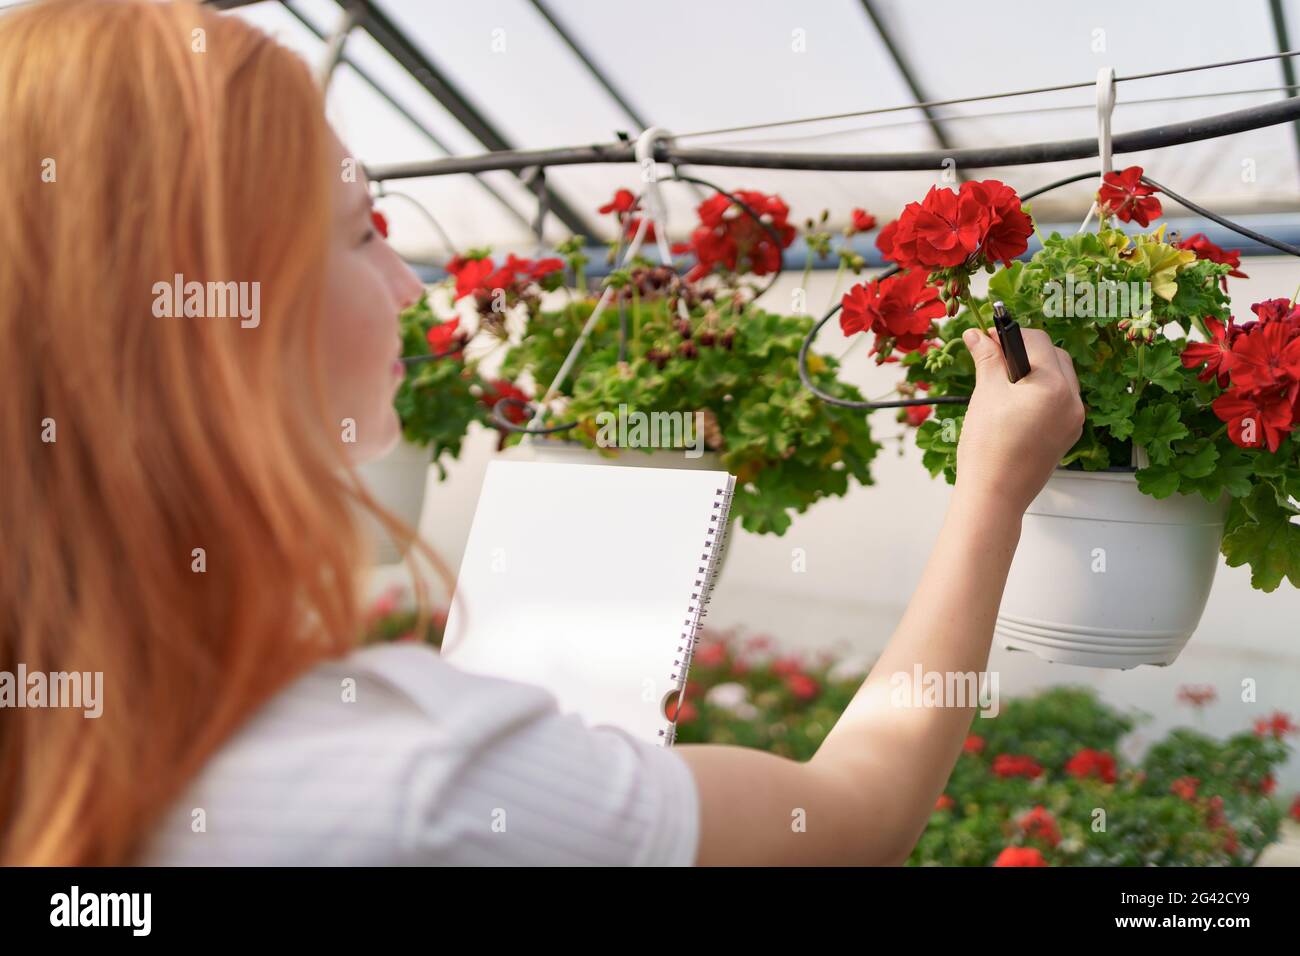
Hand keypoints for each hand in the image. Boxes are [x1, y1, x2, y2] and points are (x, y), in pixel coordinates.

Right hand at [953, 325, 1084, 517]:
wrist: (995, 495)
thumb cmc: (988, 447)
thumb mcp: (986, 394)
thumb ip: (987, 359)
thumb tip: (976, 334)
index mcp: (1054, 386)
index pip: (1037, 340)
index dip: (1009, 336)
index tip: (986, 340)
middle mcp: (1072, 400)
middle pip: (1054, 356)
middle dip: (1025, 352)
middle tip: (994, 361)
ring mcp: (1074, 420)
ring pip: (1060, 378)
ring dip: (1035, 372)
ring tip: (1004, 386)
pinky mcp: (1068, 435)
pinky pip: (1060, 401)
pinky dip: (1042, 394)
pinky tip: (1016, 406)